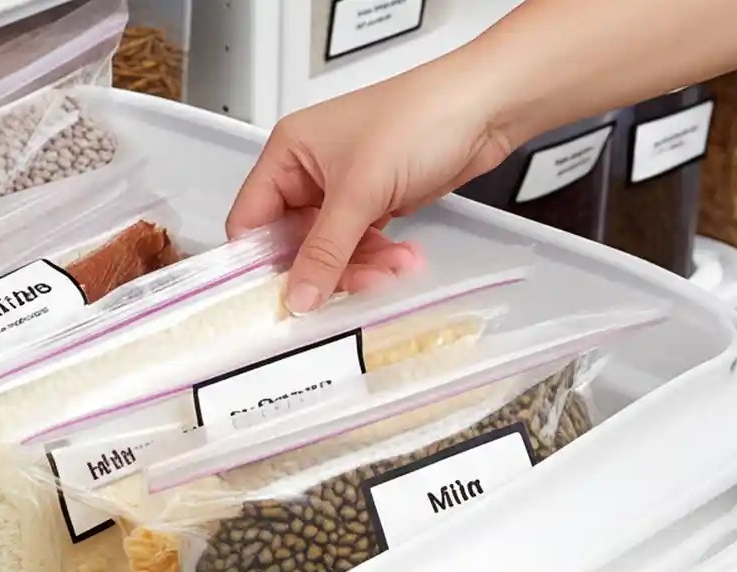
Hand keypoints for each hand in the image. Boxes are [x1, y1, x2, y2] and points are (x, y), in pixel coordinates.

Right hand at [227, 62, 514, 312]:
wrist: (486, 107)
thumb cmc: (420, 118)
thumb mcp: (362, 191)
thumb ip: (325, 251)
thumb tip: (297, 297)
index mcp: (288, 153)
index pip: (251, 219)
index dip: (259, 261)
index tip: (279, 298)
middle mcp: (309, 171)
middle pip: (293, 241)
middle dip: (322, 268)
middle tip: (347, 289)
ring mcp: (343, 188)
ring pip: (330, 249)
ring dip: (357, 267)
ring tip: (389, 270)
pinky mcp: (374, 201)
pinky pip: (360, 245)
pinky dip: (377, 258)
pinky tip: (401, 260)